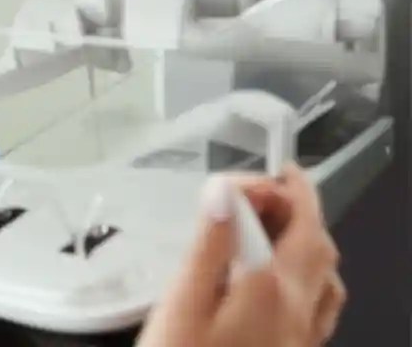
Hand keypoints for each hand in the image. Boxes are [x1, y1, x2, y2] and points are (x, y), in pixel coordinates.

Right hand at [136, 163, 345, 346]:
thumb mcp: (182, 304)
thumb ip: (209, 245)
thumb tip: (225, 190)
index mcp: (273, 288)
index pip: (292, 218)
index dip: (274, 187)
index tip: (238, 178)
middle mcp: (300, 310)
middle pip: (319, 244)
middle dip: (299, 207)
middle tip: (263, 189)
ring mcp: (304, 337)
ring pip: (327, 275)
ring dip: (309, 240)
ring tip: (272, 227)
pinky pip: (321, 304)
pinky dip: (310, 275)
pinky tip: (283, 282)